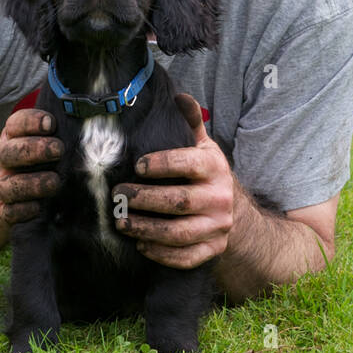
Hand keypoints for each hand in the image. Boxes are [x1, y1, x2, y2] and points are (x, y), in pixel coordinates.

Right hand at [0, 109, 62, 225]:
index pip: (15, 124)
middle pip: (10, 152)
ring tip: (55, 181)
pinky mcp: (3, 211)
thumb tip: (84, 124)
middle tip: (59, 149)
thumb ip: (51, 134)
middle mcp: (3, 160)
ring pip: (12, 185)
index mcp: (10, 139)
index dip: (31, 121)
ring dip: (34, 183)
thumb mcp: (31, 143)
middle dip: (35, 149)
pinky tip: (39, 207)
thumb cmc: (24, 165)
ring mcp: (1, 186)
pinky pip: (11, 212)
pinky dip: (25, 210)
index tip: (51, 123)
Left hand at [114, 93, 234, 267]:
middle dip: (144, 199)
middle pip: (178, 201)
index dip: (161, 164)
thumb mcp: (202, 146)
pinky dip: (161, 254)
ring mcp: (218, 228)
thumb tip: (178, 95)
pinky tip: (141, 244)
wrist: (235, 210)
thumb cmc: (206, 174)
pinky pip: (186, 257)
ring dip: (146, 229)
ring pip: (179, 233)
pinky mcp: (213, 250)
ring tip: (121, 222)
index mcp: (215, 168)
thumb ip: (189, 123)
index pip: (188, 164)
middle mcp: (220, 199)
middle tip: (118, 195)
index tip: (136, 165)